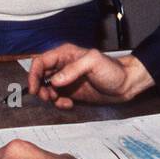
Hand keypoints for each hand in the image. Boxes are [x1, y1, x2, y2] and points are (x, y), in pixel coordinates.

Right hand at [26, 44, 153, 109]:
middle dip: (40, 88)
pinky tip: (69, 104)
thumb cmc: (113, 70)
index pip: (40, 62)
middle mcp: (63, 66)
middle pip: (40, 76)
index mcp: (65, 54)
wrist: (125, 84)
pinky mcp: (72, 92)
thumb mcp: (93, 63)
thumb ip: (73, 69)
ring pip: (47, 89)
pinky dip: (59, 103)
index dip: (34, 75)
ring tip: (60, 101)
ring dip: (49, 97)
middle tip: (47, 97)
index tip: (35, 88)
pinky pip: (57, 98)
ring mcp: (67, 80)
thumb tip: (55, 80)